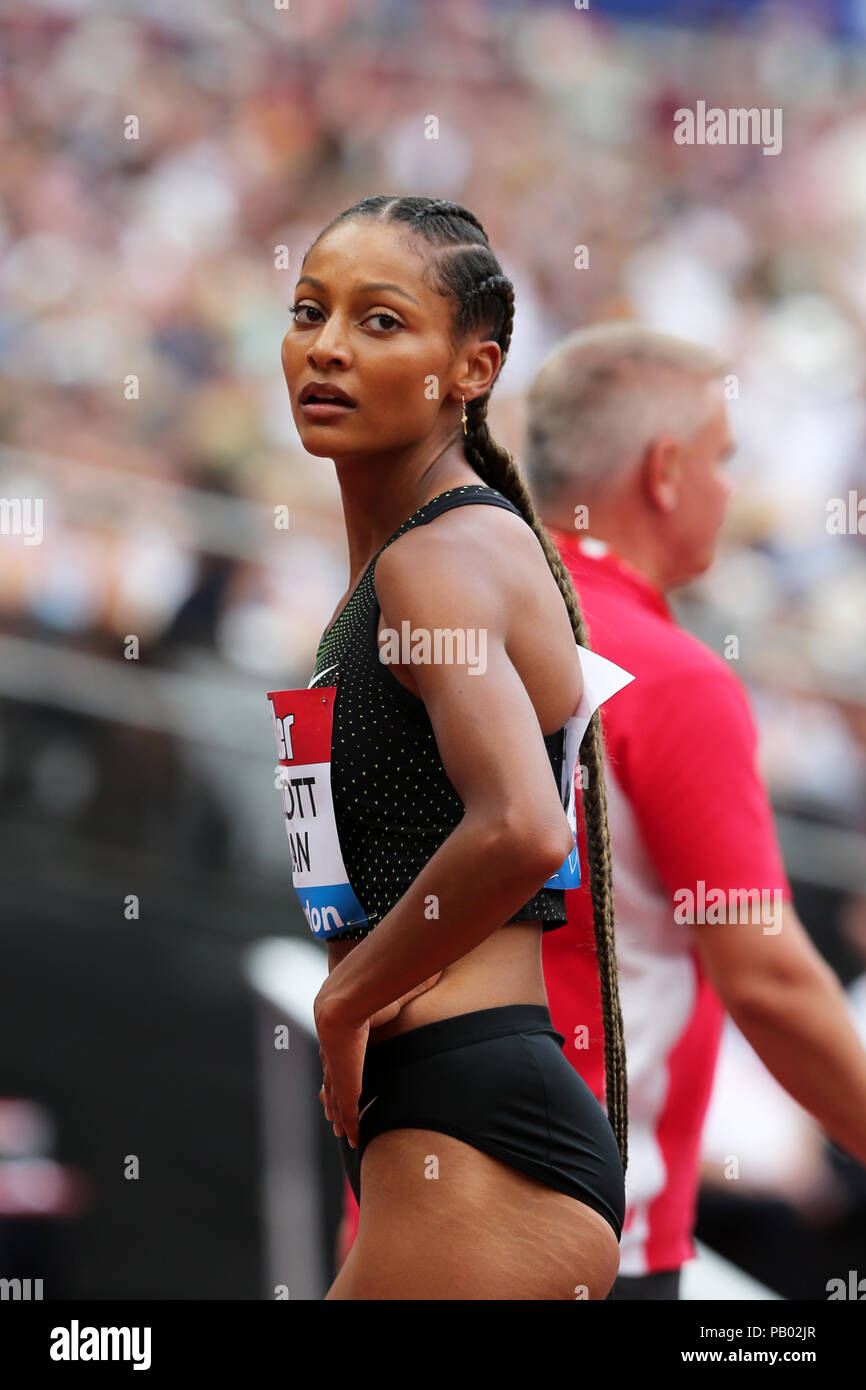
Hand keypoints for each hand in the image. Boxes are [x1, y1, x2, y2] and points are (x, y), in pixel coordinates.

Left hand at [315, 973, 441, 1147]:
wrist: (347, 1000)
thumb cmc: (371, 990)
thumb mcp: (396, 991)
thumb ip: (415, 985)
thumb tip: (439, 971)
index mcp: (345, 1031)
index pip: (340, 1053)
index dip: (341, 1065)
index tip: (341, 1072)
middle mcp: (336, 1053)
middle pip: (333, 1080)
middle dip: (333, 1096)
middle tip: (333, 1112)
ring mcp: (338, 1070)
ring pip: (337, 1099)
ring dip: (339, 1116)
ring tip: (340, 1131)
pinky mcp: (346, 1085)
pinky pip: (348, 1111)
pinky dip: (350, 1126)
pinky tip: (353, 1140)